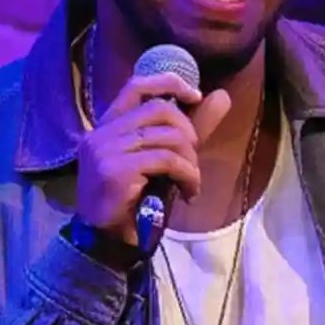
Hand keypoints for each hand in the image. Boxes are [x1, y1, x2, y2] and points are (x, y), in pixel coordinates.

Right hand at [76, 73, 230, 244]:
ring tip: (191, 182)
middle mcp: (101, 132)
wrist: (107, 241)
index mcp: (107, 125)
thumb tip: (222, 96)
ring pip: (167, 137)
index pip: (136, 85)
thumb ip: (190, 128)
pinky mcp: (116, 170)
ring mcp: (106, 150)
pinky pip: (166, 160)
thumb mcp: (163, 160)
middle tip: (193, 159)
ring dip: (190, 161)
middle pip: (159, 110)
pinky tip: (188, 192)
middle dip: (188, 132)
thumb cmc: (134, 201)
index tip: (195, 96)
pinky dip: (187, 175)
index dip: (169, 82)